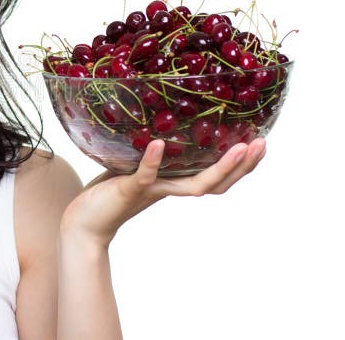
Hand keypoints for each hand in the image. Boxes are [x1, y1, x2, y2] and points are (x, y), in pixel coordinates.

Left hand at [60, 138, 266, 247]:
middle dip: (242, 166)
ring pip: (192, 185)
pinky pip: (145, 176)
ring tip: (237, 147)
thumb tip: (162, 123)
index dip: (240, 165)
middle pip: (215, 184)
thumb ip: (151, 154)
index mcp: (173, 184)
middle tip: (261, 144)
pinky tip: (159, 144)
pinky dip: (153, 161)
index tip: (260, 142)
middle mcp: (169, 189)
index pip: (215, 177)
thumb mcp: (134, 166)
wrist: (83, 221)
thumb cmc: (109, 192)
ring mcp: (151, 191)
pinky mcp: (129, 189)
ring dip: (218, 168)